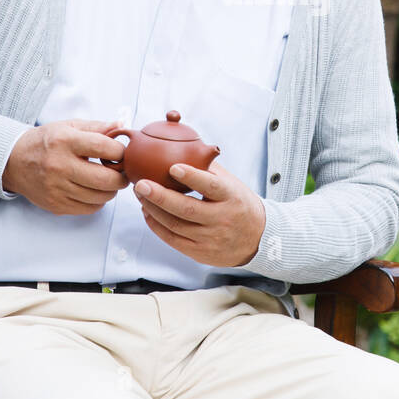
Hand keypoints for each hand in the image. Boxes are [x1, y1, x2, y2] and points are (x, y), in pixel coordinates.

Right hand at [1, 119, 128, 215]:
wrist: (14, 161)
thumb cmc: (45, 142)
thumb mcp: (68, 126)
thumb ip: (96, 127)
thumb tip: (121, 127)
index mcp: (65, 141)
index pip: (104, 148)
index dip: (120, 152)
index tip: (121, 153)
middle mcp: (60, 166)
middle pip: (106, 179)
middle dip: (122, 177)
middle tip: (122, 172)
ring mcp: (57, 188)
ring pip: (100, 197)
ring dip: (111, 190)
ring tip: (107, 181)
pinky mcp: (56, 204)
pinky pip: (89, 209)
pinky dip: (97, 201)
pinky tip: (93, 190)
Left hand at [134, 161, 265, 266]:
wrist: (257, 238)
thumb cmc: (238, 203)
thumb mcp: (231, 184)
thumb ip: (208, 168)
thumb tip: (181, 145)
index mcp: (231, 197)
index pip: (210, 186)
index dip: (192, 177)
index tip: (173, 167)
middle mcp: (222, 219)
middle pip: (187, 209)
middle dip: (160, 196)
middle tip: (141, 184)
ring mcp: (211, 238)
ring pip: (175, 225)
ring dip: (153, 210)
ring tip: (141, 195)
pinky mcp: (200, 253)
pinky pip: (173, 240)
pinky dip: (156, 226)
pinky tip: (147, 212)